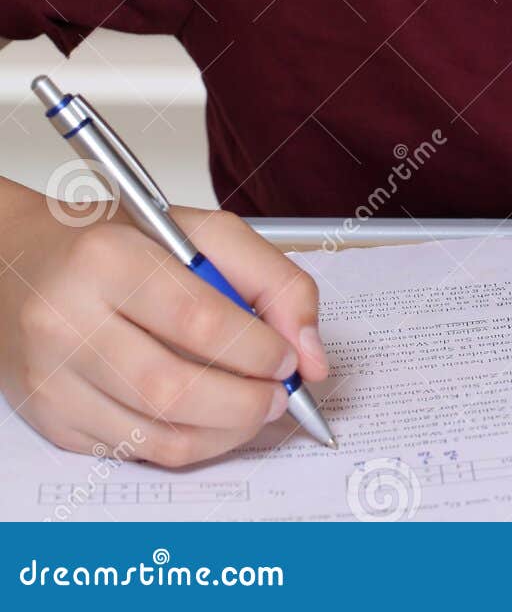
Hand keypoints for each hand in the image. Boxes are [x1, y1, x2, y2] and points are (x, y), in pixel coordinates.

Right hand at [0, 197, 330, 465]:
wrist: (20, 262)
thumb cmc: (114, 242)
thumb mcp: (199, 231)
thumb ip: (271, 278)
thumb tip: (311, 350)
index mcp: (108, 259)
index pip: (200, 321)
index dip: (258, 350)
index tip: (289, 357)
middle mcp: (69, 320)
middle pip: (177, 390)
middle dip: (247, 403)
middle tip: (278, 396)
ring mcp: (53, 377)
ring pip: (158, 434)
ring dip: (225, 432)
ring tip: (251, 408)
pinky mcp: (49, 419)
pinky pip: (134, 452)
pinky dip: (186, 444)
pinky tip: (205, 418)